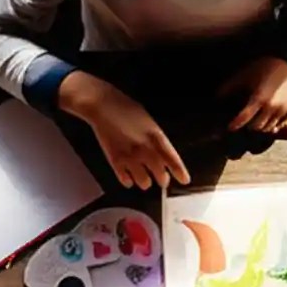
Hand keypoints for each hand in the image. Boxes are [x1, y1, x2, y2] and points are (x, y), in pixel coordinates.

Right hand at [58, 70, 189, 189]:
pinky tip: (128, 177)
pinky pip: (125, 180)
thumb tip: (161, 154)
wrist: (101, 104)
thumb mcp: (148, 121)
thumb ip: (156, 138)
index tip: (184, 181)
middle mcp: (146, 149)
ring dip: (145, 182)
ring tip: (144, 179)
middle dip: (162, 180)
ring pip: (144, 182)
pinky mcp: (115, 161)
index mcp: (156, 136)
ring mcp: (130, 157)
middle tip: (162, 180)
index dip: (180, 172)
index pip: (173, 159)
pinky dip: (128, 181)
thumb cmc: (125, 108)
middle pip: (160, 175)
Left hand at [219, 57, 286, 133]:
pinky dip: (273, 127)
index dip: (235, 124)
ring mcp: (283, 110)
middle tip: (243, 124)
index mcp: (259, 98)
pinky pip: (282, 127)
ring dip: (260, 128)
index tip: (230, 127)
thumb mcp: (245, 74)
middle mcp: (272, 107)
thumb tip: (217, 97)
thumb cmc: (265, 66)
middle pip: (256, 128)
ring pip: (269, 130)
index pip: (244, 118)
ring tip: (254, 123)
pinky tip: (267, 121)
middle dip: (248, 128)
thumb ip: (230, 87)